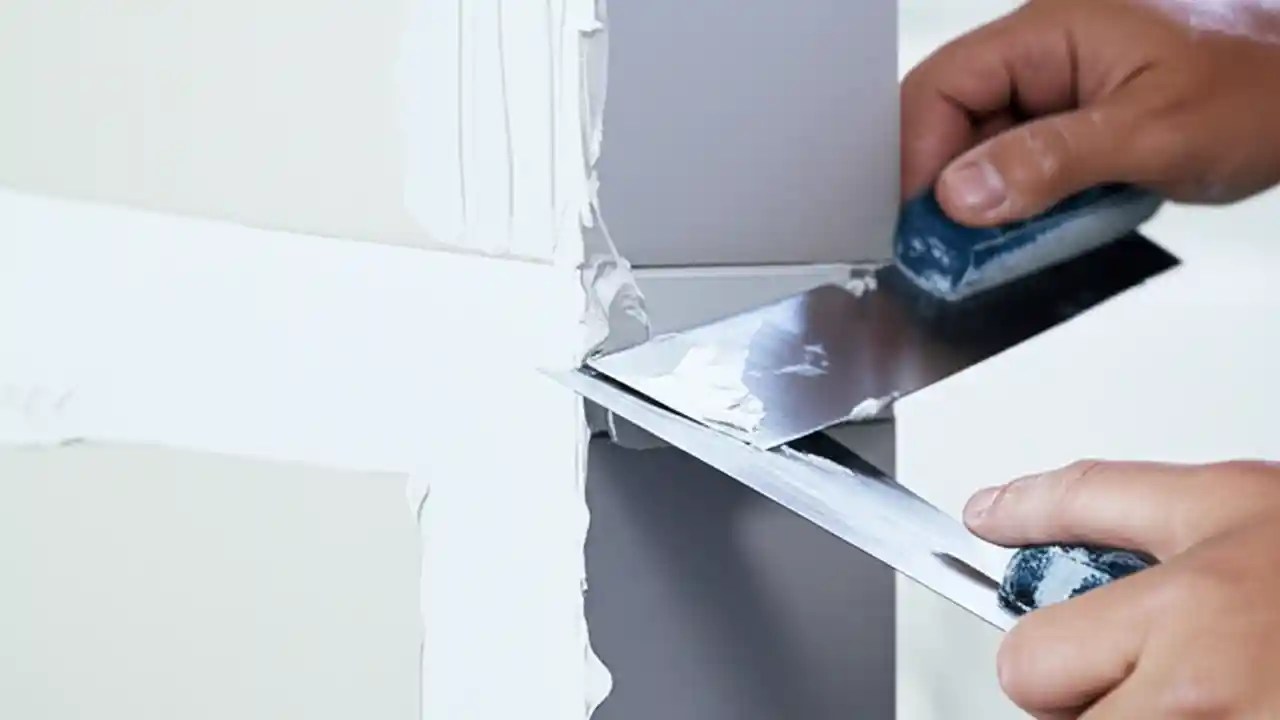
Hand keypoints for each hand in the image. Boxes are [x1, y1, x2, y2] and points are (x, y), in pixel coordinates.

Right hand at [901, 0, 1279, 225]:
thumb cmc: (1260, 88)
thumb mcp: (1152, 132)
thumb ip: (1050, 162)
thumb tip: (960, 195)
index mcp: (1049, 32)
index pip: (942, 87)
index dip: (914, 156)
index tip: (914, 224)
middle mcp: (1042, 54)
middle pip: (951, 121)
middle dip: (943, 189)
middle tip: (947, 253)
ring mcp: (1057, 90)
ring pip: (980, 149)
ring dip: (982, 205)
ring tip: (994, 251)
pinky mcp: (1072, 124)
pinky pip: (1018, 164)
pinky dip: (1017, 206)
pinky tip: (1030, 235)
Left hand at [963, 459, 1279, 718]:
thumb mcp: (1217, 502)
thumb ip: (1086, 500)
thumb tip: (987, 512)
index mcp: (1177, 610)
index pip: (1024, 664)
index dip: (1044, 651)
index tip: (1075, 641)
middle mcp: (1198, 695)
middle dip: (1092, 697)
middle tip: (1156, 665)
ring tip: (1203, 689)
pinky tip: (1231, 707)